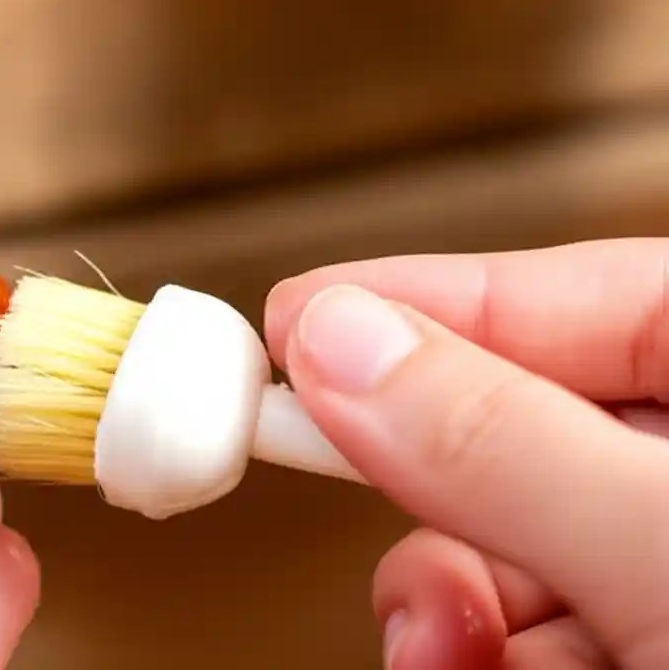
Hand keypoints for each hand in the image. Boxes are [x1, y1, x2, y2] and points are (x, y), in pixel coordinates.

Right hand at [265, 238, 668, 669]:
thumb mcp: (660, 547)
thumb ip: (507, 440)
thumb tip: (345, 339)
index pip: (588, 295)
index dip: (434, 297)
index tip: (297, 314)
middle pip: (520, 429)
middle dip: (425, 484)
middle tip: (329, 473)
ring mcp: (668, 570)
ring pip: (506, 544)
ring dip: (446, 598)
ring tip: (441, 649)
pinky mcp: (643, 650)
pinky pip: (528, 633)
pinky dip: (483, 656)